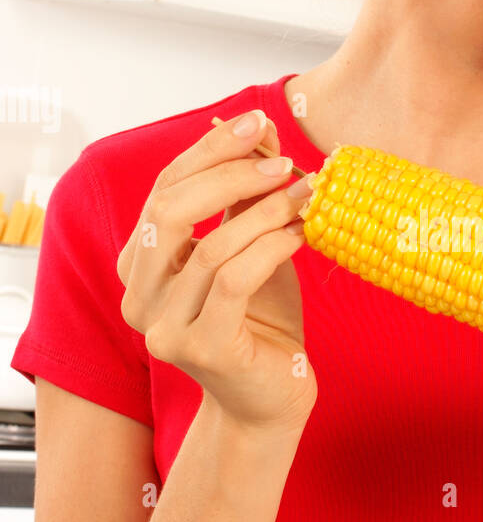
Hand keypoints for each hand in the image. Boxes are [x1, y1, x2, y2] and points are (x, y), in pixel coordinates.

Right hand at [117, 109, 316, 435]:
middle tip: (284, 159)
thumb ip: (241, 199)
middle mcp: (139, 298)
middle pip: (171, 210)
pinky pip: (234, 280)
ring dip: (266, 211)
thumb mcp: (249, 249)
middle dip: (230, 173)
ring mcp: (164, 328)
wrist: (272, 400)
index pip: (163, 190)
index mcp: (140, 267)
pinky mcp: (202, 350)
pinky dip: (270, 247)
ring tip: (306, 195)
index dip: (208, 151)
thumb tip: (250, 127)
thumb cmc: (261, 322)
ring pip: (211, 246)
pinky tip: (300, 234)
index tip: (257, 121)